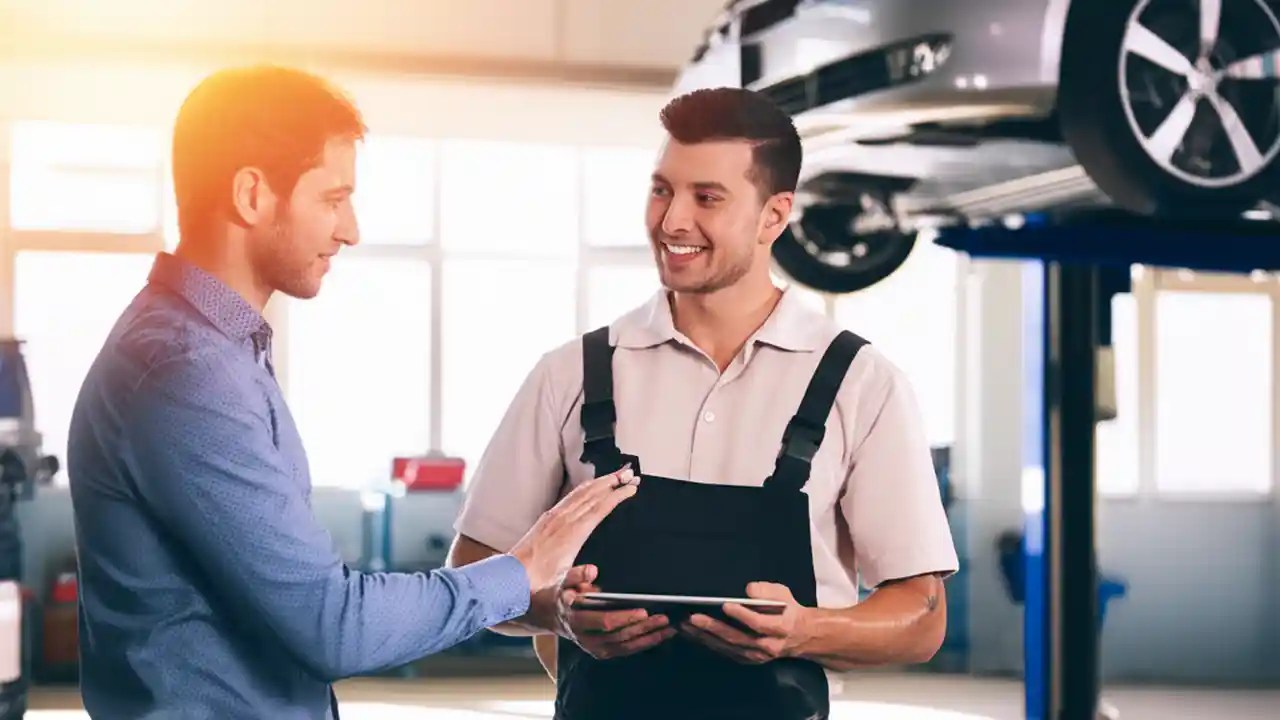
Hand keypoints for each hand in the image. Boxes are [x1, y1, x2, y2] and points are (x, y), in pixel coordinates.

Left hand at [509, 467, 637, 597]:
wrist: (511, 576)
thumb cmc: (536, 581)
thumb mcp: (560, 585)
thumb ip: (578, 577)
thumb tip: (593, 571)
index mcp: (571, 535)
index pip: (599, 508)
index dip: (617, 496)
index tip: (631, 487)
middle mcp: (563, 520)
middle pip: (592, 494)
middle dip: (612, 481)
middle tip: (629, 472)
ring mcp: (554, 516)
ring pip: (581, 492)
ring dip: (600, 481)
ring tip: (614, 474)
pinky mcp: (548, 517)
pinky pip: (571, 496)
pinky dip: (585, 488)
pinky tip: (589, 486)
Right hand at [552, 565, 675, 659]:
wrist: (547, 614)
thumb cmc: (562, 593)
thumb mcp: (564, 580)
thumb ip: (577, 575)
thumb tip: (593, 570)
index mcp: (576, 618)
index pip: (604, 621)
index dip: (625, 618)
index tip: (643, 611)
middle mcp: (585, 637)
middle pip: (619, 635)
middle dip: (643, 628)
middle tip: (663, 618)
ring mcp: (592, 647)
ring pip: (624, 646)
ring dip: (648, 638)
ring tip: (668, 628)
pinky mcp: (600, 651)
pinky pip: (624, 650)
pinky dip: (643, 644)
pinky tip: (659, 637)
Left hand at [680, 582, 811, 664]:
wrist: (801, 636)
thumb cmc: (789, 611)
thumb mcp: (784, 594)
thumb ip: (767, 591)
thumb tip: (748, 590)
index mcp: (780, 628)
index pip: (758, 623)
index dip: (741, 615)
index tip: (725, 605)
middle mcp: (767, 645)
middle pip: (737, 638)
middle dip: (713, 628)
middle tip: (693, 617)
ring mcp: (756, 655)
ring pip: (728, 647)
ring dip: (705, 637)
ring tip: (686, 625)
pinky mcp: (747, 659)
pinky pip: (725, 652)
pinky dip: (708, 643)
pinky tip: (694, 635)